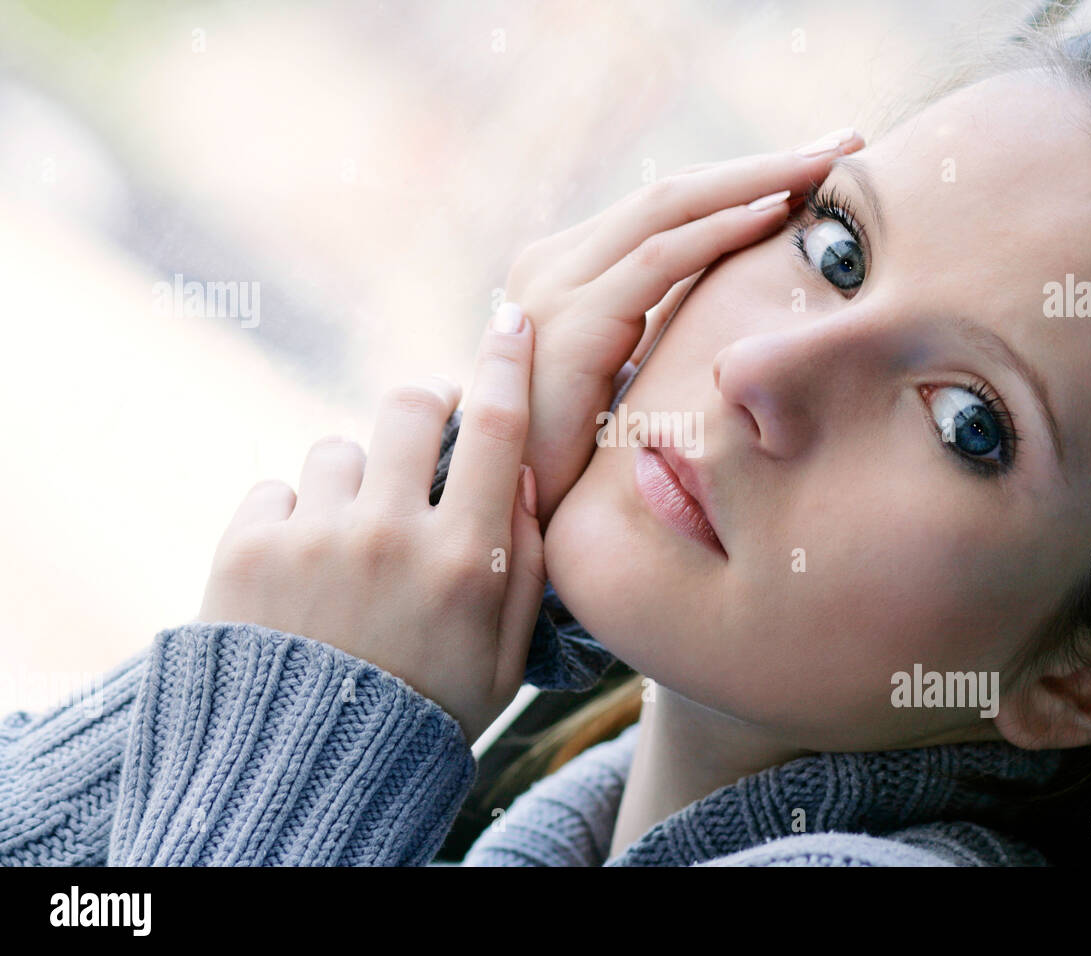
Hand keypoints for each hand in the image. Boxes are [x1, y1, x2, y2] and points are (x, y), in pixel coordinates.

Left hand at [198, 309, 543, 743]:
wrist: (302, 774)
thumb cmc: (422, 712)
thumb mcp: (501, 657)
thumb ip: (525, 566)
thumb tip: (523, 476)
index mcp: (463, 561)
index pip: (498, 430)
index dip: (507, 364)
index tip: (512, 322)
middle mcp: (389, 535)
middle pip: (409, 406)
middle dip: (422, 407)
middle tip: (423, 435)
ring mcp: (312, 537)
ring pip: (338, 449)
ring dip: (352, 479)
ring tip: (348, 543)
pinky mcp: (245, 547)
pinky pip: (275, 487)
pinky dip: (292, 514)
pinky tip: (299, 569)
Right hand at [506, 128, 865, 523]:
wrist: (503, 512)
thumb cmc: (571, 456)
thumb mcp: (618, 374)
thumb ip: (652, 329)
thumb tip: (724, 304)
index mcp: (567, 269)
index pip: (668, 206)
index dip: (746, 179)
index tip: (819, 165)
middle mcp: (554, 262)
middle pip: (675, 191)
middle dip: (766, 163)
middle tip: (846, 139)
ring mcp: (554, 287)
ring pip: (669, 208)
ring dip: (756, 181)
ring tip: (827, 164)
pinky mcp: (569, 324)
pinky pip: (656, 262)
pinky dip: (718, 233)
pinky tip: (774, 215)